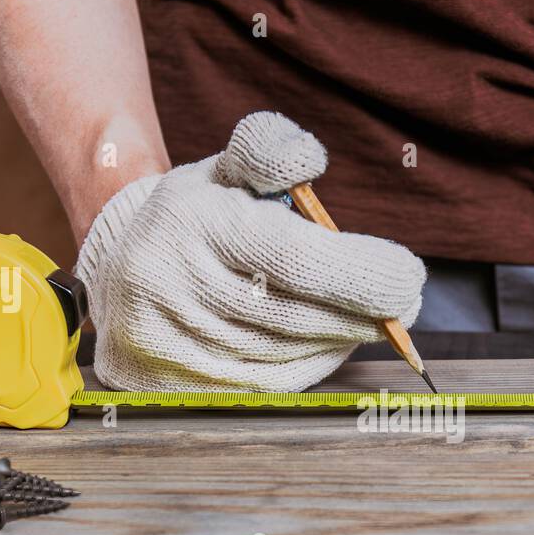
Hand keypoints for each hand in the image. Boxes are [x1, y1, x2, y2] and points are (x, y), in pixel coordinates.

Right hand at [76, 112, 424, 390]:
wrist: (123, 271)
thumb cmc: (202, 215)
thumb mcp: (229, 167)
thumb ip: (272, 150)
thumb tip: (309, 163)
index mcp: (191, 223)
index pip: (293, 258)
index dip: (361, 275)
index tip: (410, 278)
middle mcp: (170, 285)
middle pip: (295, 315)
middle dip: (363, 312)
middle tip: (406, 305)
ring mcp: (166, 343)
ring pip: (286, 355)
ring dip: (341, 340)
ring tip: (371, 321)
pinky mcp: (171, 385)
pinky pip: (266, 385)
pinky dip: (310, 366)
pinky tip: (331, 344)